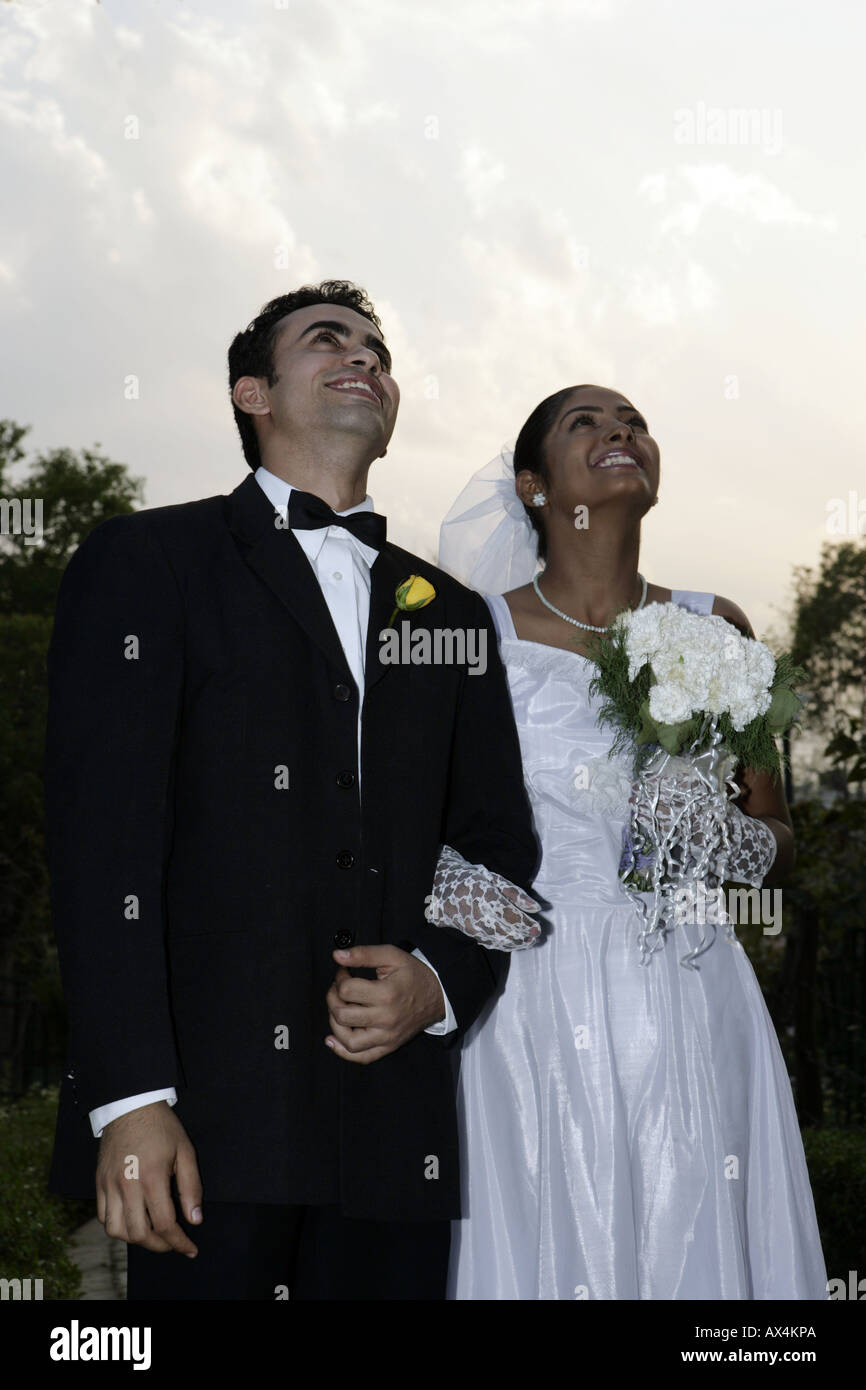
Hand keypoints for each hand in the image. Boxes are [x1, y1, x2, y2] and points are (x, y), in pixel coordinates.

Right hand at [95, 1100, 202, 1256]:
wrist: (130, 1105)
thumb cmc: (162, 1127)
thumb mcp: (185, 1152)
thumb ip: (191, 1188)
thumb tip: (194, 1220)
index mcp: (152, 1177)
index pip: (165, 1224)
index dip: (179, 1243)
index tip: (190, 1249)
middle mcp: (127, 1185)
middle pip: (139, 1234)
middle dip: (160, 1246)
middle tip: (173, 1243)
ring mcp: (109, 1185)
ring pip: (117, 1231)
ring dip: (136, 1239)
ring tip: (152, 1235)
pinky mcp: (99, 1183)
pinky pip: (103, 1217)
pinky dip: (117, 1227)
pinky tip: (132, 1221)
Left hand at [325, 945, 444, 1064]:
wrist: (439, 995)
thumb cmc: (414, 975)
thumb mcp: (392, 956)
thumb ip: (364, 954)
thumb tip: (337, 956)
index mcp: (386, 994)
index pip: (347, 990)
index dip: (339, 978)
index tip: (344, 973)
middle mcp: (386, 1019)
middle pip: (343, 1015)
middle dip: (333, 998)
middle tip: (339, 989)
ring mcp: (387, 1036)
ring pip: (349, 1041)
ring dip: (335, 1024)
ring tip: (339, 1009)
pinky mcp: (389, 1046)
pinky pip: (362, 1057)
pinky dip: (343, 1051)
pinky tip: (333, 1039)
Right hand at [424, 843, 540, 949]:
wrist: (439, 885)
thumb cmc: (471, 878)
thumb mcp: (494, 879)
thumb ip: (515, 893)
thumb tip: (536, 908)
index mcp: (486, 896)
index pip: (511, 916)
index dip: (526, 925)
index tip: (538, 928)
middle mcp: (478, 913)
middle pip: (506, 932)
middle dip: (523, 937)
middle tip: (535, 937)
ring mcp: (471, 925)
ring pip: (498, 940)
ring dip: (515, 943)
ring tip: (527, 942)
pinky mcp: (468, 932)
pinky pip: (489, 942)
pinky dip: (503, 945)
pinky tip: (512, 943)